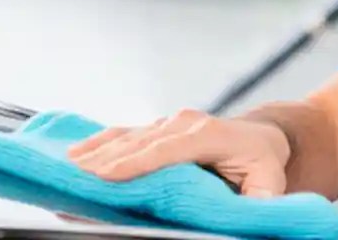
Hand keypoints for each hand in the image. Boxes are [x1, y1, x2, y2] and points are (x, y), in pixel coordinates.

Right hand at [67, 108, 292, 197]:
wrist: (260, 136)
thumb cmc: (263, 163)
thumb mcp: (269, 182)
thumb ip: (259, 199)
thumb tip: (252, 213)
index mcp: (210, 134)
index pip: (170, 148)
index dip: (138, 161)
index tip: (108, 174)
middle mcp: (184, 123)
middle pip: (141, 142)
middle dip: (107, 159)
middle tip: (77, 176)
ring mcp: (168, 123)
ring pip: (128, 135)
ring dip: (96, 150)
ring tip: (68, 165)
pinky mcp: (156, 128)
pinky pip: (123, 133)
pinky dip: (99, 142)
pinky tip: (75, 152)